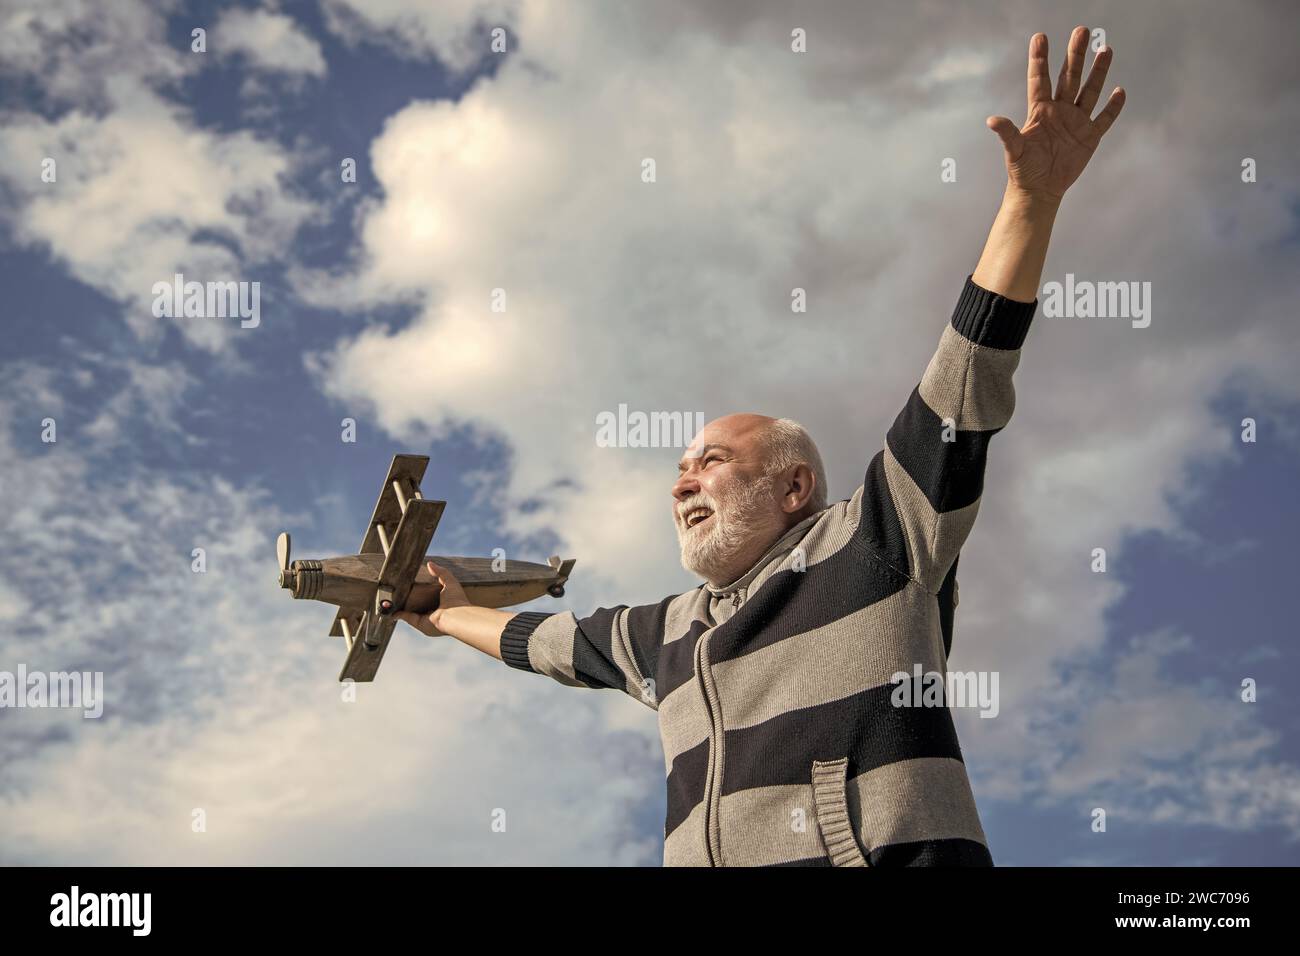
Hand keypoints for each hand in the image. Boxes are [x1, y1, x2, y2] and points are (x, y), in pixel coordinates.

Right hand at [394, 561, 469, 636]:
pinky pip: (406, 617)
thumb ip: (441, 572)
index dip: (421, 591)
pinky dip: (398, 614)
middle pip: (418, 605)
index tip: (411, 584)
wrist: (457, 615)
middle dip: (409, 599)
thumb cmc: (457, 600)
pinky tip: (391, 609)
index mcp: (441, 602)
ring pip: (410, 612)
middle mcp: (433, 612)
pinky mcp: (419, 623)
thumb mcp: (450, 581)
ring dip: (401, 606)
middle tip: (399, 590)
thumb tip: (429, 563)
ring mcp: (426, 618)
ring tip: (392, 598)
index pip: (428, 597)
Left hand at [987, 26, 1125, 203]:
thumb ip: (1007, 133)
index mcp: (1039, 110)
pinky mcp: (1089, 137)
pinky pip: (1104, 119)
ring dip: (1098, 72)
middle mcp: (1059, 111)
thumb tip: (992, 120)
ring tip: (1106, 49)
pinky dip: (1113, 107)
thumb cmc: (1023, 170)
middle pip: (1069, 77)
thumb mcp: (1014, 151)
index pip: (1040, 79)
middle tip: (1081, 30)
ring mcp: (1076, 122)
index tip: (1040, 37)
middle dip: (1075, 54)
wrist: (1039, 190)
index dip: (1039, 59)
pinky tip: (1119, 91)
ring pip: (1089, 91)